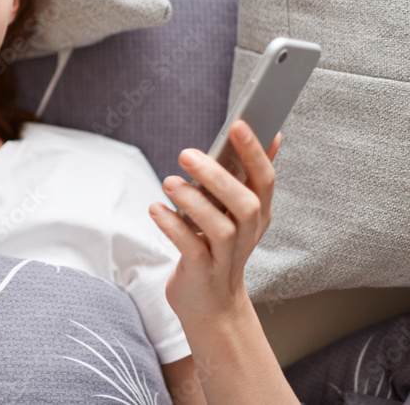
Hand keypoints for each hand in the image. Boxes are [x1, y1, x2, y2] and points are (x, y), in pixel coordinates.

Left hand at [148, 120, 281, 319]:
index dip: (254, 152)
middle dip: (218, 177)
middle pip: (246, 203)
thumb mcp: (239, 211)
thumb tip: (272, 133)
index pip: (265, 179)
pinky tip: (156, 210)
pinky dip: (173, 227)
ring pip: (220, 228)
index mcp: (258, 214)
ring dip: (193, 202)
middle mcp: (248, 234)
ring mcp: (226, 256)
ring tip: (169, 183)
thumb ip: (249, 174)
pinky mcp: (202, 272)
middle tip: (186, 154)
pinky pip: (191, 249)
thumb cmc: (220, 246)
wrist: (211, 303)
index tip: (238, 124)